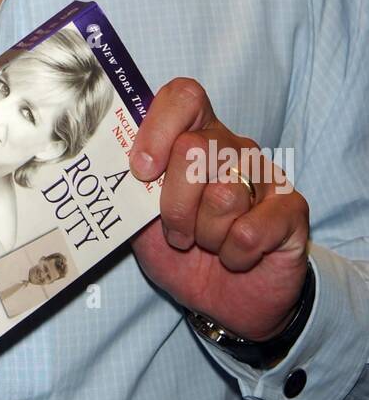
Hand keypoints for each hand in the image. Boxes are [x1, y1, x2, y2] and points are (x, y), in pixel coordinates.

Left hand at [129, 79, 308, 341]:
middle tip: (177, 234)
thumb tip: (107, 163)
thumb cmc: (180, 252)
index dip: (158, 127)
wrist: (224, 302)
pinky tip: (235, 257)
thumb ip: (129, 189)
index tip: (142, 170)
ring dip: (205, 235)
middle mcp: (232, 146)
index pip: (184, 97)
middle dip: (175, 204)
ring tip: (207, 245)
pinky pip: (250, 231)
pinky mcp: (292, 208)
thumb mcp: (141, 222)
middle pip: (195, 148)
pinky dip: (233, 256)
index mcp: (193, 136)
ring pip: (223, 194)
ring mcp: (265, 174)